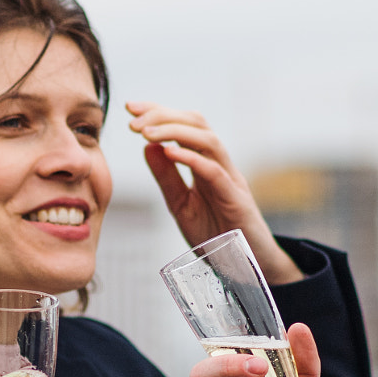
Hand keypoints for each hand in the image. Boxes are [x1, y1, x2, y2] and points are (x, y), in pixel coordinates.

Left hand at [127, 102, 302, 283]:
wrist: (246, 270)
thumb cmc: (216, 237)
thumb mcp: (182, 206)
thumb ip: (167, 178)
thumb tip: (148, 147)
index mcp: (207, 165)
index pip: (186, 126)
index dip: (160, 112)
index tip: (131, 107)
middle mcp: (222, 166)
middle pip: (198, 124)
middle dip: (164, 115)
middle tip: (134, 118)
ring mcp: (232, 181)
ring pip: (208, 140)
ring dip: (175, 131)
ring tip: (145, 132)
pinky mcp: (237, 200)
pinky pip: (215, 172)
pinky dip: (191, 158)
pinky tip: (168, 152)